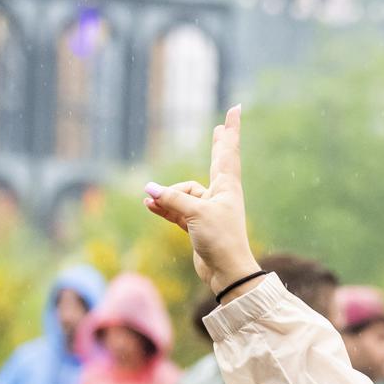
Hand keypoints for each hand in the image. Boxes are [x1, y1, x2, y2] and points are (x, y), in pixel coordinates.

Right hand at [144, 105, 259, 292]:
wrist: (227, 273)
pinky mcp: (199, 226)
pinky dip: (164, 207)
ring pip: (184, 194)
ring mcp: (209, 210)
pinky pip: (177, 210)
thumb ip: (172, 200)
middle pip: (216, 163)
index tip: (236, 110)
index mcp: (227, 187)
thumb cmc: (220, 240)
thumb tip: (148, 189)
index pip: (227, 152)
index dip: (230, 131)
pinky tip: (148, 204)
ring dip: (167, 196)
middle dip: (217, 146)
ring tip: (148, 200)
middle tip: (221, 129)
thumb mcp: (196, 214)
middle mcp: (220, 195)